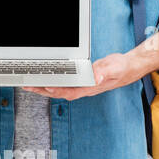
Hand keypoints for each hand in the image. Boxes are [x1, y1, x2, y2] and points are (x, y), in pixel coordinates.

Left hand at [22, 29, 158, 99]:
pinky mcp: (83, 82)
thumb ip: (106, 72)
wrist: (132, 67)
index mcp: (92, 87)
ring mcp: (84, 87)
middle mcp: (86, 89)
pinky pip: (65, 84)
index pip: (69, 90)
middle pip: (60, 92)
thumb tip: (96, 76)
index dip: (54, 89)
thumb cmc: (123, 67)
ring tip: (31, 84)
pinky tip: (46, 81)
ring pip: (61, 90)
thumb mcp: (116, 66)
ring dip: (45, 88)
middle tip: (26, 86)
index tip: (41, 86)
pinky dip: (53, 83)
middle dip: (42, 90)